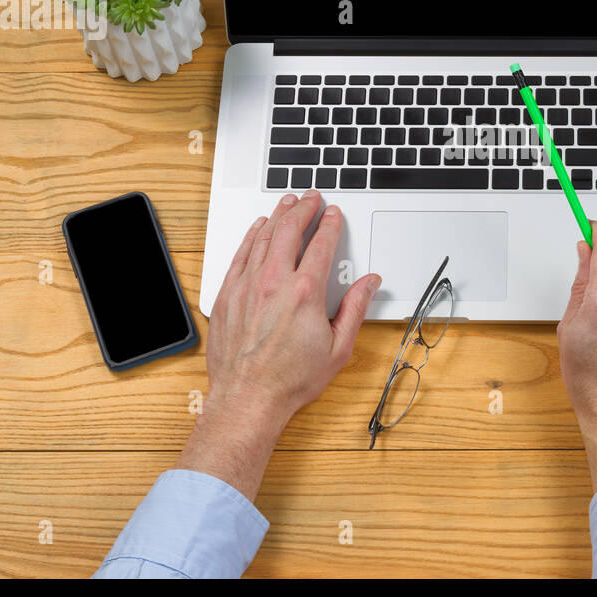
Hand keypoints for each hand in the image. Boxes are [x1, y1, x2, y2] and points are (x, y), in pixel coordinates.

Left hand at [176, 190, 380, 498]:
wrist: (248, 398)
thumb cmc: (290, 379)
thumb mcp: (338, 348)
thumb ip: (355, 309)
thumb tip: (369, 283)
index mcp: (305, 292)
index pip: (321, 244)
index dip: (330, 224)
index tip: (334, 214)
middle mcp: (274, 283)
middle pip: (290, 230)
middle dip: (303, 208)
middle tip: (311, 198)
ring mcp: (247, 286)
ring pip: (264, 237)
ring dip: (278, 216)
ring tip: (287, 203)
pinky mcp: (228, 294)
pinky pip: (240, 254)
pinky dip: (252, 236)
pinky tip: (258, 227)